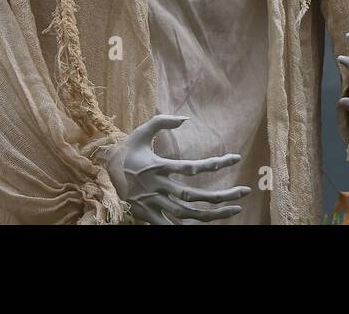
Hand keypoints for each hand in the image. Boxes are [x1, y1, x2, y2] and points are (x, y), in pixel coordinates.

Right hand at [102, 114, 250, 223]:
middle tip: (245, 192)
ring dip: (212, 214)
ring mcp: (152, 203)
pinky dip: (186, 229)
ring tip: (235, 210)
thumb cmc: (128, 149)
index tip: (236, 158)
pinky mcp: (147, 214)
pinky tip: (207, 226)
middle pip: (193, 196)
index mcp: (158, 167)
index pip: (191, 168)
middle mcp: (157, 187)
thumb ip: (162, 122)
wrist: (103, 170)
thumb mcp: (142, 131)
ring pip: (186, 214)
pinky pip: (168, 226)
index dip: (215, 164)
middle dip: (221, 196)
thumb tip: (185, 119)